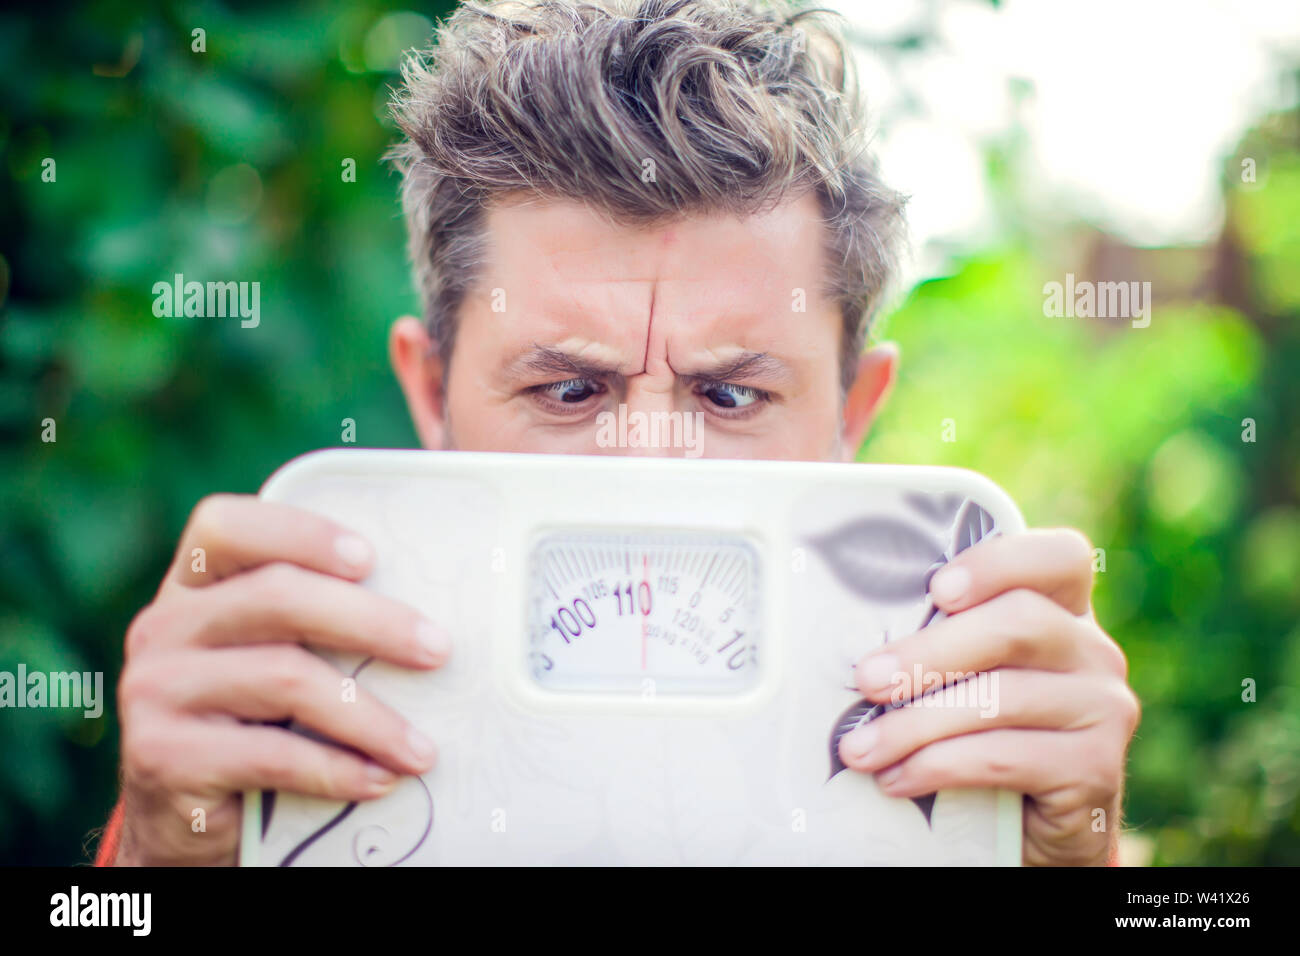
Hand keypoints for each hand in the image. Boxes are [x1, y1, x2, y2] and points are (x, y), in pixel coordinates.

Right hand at [114, 495, 449, 864]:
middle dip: (371, 621)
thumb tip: (428, 623)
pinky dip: (337, 769)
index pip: (225, 527)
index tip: (371, 557)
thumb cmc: (249, 724)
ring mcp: (154, 691)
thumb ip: (314, 627)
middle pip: (276, 597)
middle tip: (438, 650)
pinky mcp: (162, 757)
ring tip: (422, 748)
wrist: (179, 820)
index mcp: (190, 587)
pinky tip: (379, 780)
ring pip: (284, 677)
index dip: (299, 532)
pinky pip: (271, 754)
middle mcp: (162, 627)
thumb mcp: (268, 661)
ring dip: (370, 716)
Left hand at [836, 529, 1139, 865]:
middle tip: (867, 679)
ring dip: (915, 723)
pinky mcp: (1097, 769)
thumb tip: (861, 647)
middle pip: (1018, 624)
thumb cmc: (985, 734)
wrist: (1035, 825)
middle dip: (929, 653)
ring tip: (861, 747)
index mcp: (1065, 613)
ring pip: (1002, 698)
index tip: (937, 589)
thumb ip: (942, 643)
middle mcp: (1095, 652)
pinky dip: (938, 767)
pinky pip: (1005, 758)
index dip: (1000, 562)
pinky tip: (896, 778)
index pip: (1059, 558)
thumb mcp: (968, 679)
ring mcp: (1104, 709)